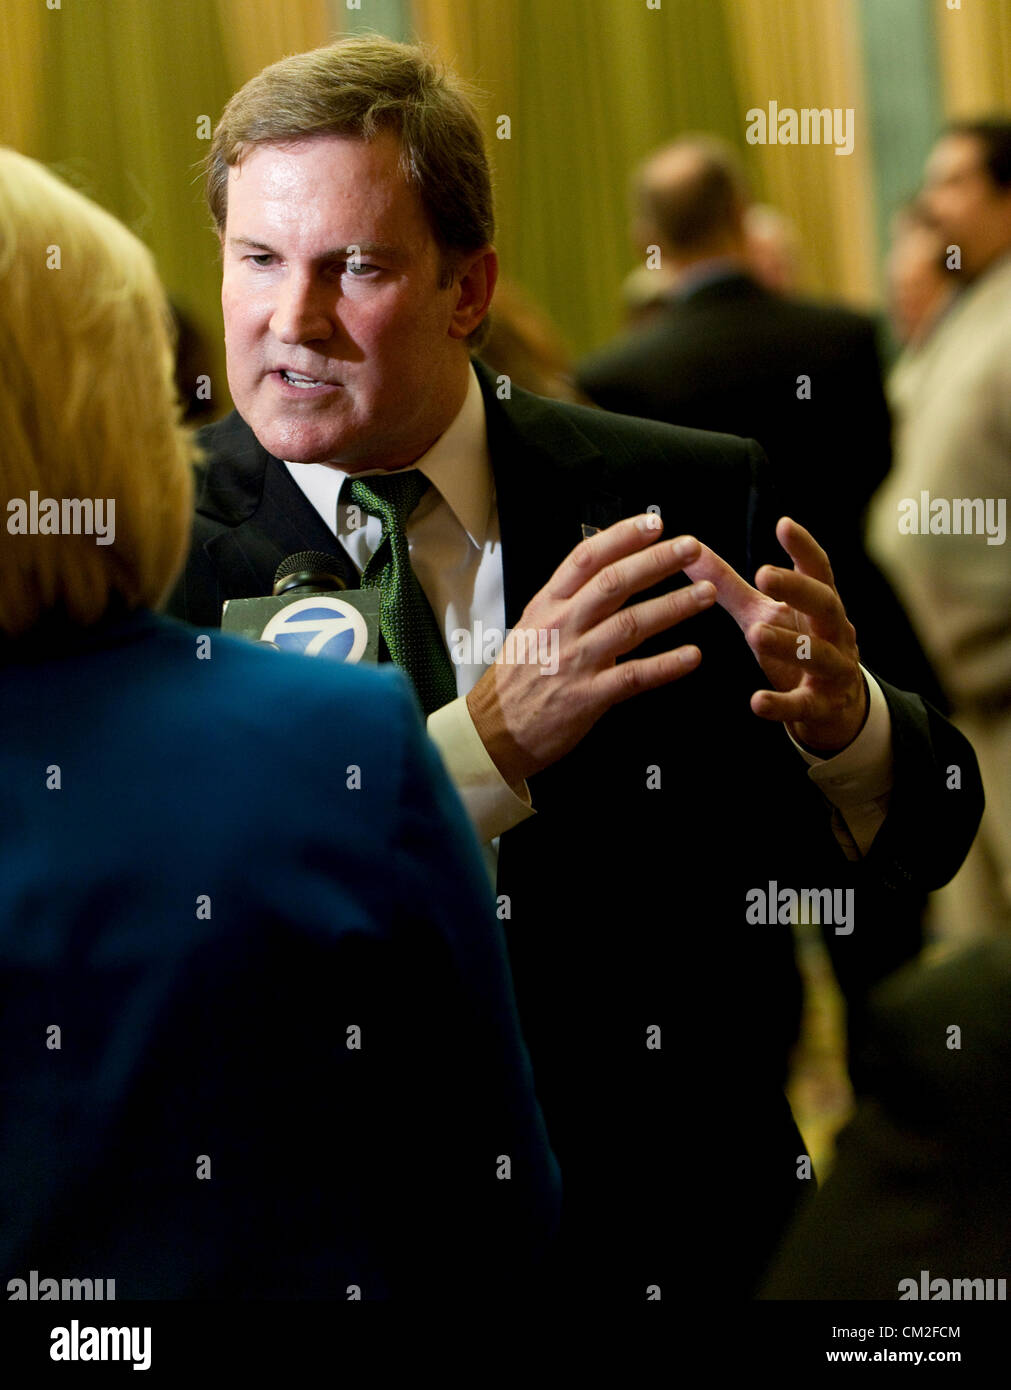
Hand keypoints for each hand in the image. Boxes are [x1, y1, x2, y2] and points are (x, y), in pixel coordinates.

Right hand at [466, 514, 714, 783]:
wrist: (494, 729)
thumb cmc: (517, 678)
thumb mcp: (532, 626)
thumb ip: (567, 600)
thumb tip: (604, 570)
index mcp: (548, 605)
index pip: (587, 558)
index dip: (623, 536)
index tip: (655, 524)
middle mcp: (562, 626)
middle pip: (615, 582)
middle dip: (658, 561)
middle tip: (692, 549)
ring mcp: (575, 660)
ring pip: (631, 624)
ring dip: (674, 606)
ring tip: (705, 594)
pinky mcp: (588, 696)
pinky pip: (634, 676)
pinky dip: (666, 665)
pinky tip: (693, 656)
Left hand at [683, 515, 866, 751]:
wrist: (833, 706)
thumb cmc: (795, 644)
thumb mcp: (762, 612)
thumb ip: (728, 584)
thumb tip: (690, 551)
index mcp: (819, 603)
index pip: (818, 570)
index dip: (804, 547)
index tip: (783, 524)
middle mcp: (834, 632)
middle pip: (825, 604)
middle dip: (797, 589)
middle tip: (764, 574)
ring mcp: (833, 669)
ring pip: (818, 655)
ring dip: (788, 644)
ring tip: (756, 632)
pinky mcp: (822, 706)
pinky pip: (803, 705)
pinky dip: (782, 704)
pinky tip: (757, 702)